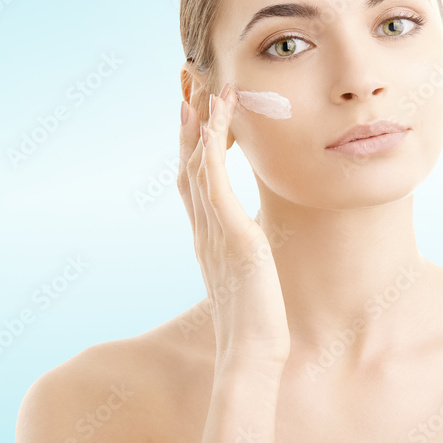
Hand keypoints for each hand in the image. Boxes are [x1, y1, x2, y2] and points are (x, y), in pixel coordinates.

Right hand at [178, 83, 290, 367]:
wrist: (252, 352)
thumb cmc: (255, 323)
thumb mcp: (250, 281)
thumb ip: (246, 259)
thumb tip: (254, 250)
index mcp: (208, 239)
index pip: (195, 182)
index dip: (193, 147)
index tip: (195, 118)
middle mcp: (204, 229)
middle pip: (188, 164)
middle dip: (188, 126)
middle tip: (188, 90)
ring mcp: (213, 229)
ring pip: (197, 163)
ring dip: (199, 124)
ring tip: (202, 90)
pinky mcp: (229, 231)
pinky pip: (213, 178)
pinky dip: (211, 145)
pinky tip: (214, 119)